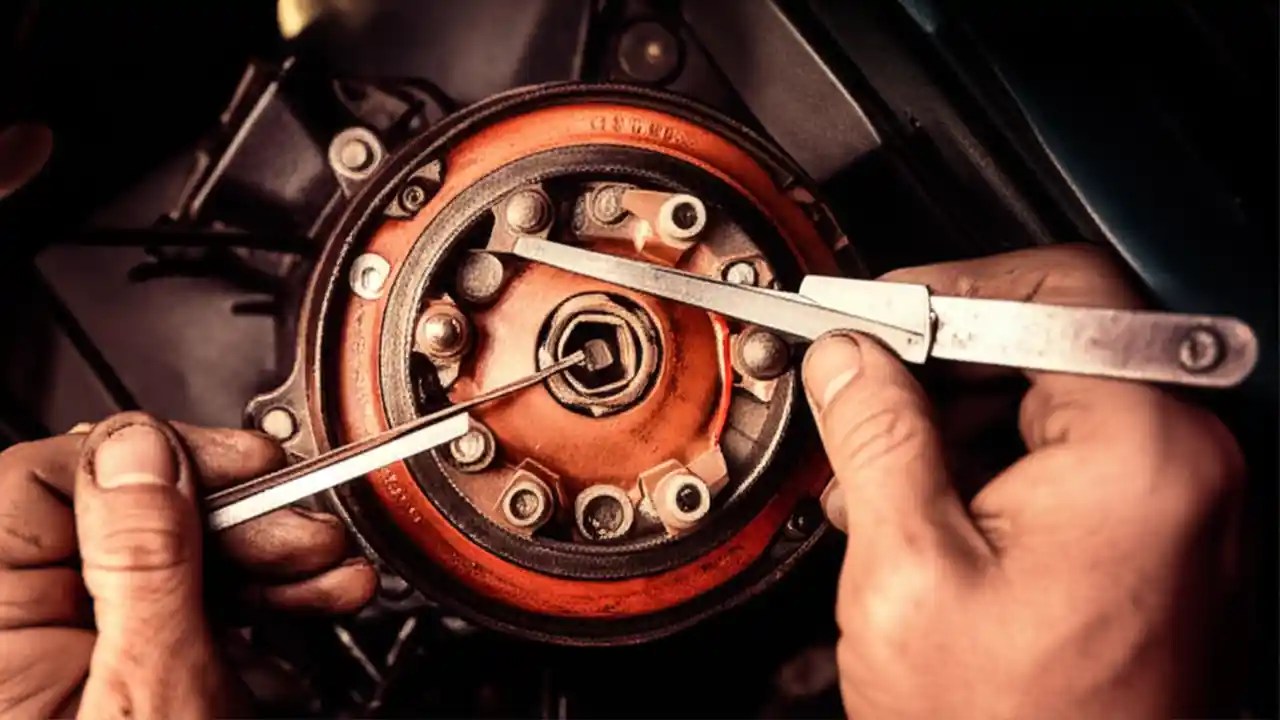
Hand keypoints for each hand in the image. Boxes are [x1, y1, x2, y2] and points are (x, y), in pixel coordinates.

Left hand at [0, 412, 378, 718]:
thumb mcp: (151, 683)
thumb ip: (145, 560)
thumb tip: (142, 445)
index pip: (49, 478)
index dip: (157, 455)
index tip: (245, 465)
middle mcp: (26, 635)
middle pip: (128, 521)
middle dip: (241, 520)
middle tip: (311, 534)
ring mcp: (79, 661)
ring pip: (172, 569)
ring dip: (270, 566)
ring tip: (335, 577)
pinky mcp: (128, 686)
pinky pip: (187, 620)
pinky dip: (256, 617)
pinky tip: (304, 623)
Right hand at [802, 245, 1243, 718]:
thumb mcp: (907, 569)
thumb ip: (875, 435)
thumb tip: (847, 355)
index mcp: (1142, 453)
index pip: (1054, 289)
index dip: (944, 287)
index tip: (870, 313)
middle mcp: (1187, 465)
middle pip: (1053, 338)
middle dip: (939, 363)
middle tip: (857, 394)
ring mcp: (1182, 503)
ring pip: (1055, 396)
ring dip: (958, 420)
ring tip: (881, 485)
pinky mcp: (1160, 537)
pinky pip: (1072, 455)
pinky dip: (993, 464)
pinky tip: (927, 514)